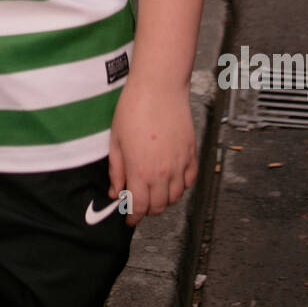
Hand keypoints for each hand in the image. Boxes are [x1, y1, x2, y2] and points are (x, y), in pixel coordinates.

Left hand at [108, 76, 196, 225]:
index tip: (130, 219)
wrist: (159, 87)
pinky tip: (172, 180)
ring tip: (154, 192)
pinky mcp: (191, 153)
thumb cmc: (134, 108)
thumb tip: (115, 191)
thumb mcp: (116, 141)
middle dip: (147, 210)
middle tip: (139, 205)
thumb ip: (116, 170)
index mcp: (140, 171)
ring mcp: (180, 164)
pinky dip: (182, 186)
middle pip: (158, 206)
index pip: (139, 206)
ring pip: (175, 196)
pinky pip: (190, 180)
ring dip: (164, 200)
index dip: (133, 217)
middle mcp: (163, 173)